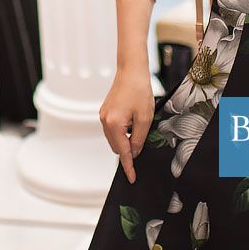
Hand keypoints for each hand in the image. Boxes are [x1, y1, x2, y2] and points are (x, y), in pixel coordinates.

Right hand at [99, 66, 154, 183]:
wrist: (131, 71)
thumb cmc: (139, 91)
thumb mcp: (145, 118)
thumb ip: (139, 138)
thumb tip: (134, 152)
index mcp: (114, 124)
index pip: (123, 152)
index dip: (128, 166)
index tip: (131, 178)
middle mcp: (105, 121)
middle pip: (116, 146)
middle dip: (129, 149)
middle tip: (143, 141)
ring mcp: (103, 116)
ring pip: (114, 138)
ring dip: (125, 139)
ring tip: (139, 125)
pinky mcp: (105, 111)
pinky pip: (113, 129)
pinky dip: (122, 131)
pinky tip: (132, 121)